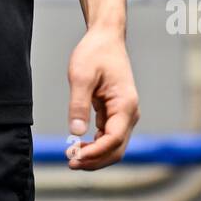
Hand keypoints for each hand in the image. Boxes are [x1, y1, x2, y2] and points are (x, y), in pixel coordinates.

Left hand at [65, 24, 139, 170]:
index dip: (96, 153)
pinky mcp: (116, 113)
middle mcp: (130, 113)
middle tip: (70, 162)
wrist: (106, 38)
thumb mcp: (81, 75)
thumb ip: (78, 104)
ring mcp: (125, 114)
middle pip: (116, 148)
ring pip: (113, 145)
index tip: (76, 156)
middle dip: (95, 160)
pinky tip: (80, 146)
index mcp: (125, 104)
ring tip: (72, 156)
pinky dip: (96, 145)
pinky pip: (109, 136)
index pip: (114, 139)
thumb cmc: (95, 53)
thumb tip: (76, 132)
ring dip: (95, 155)